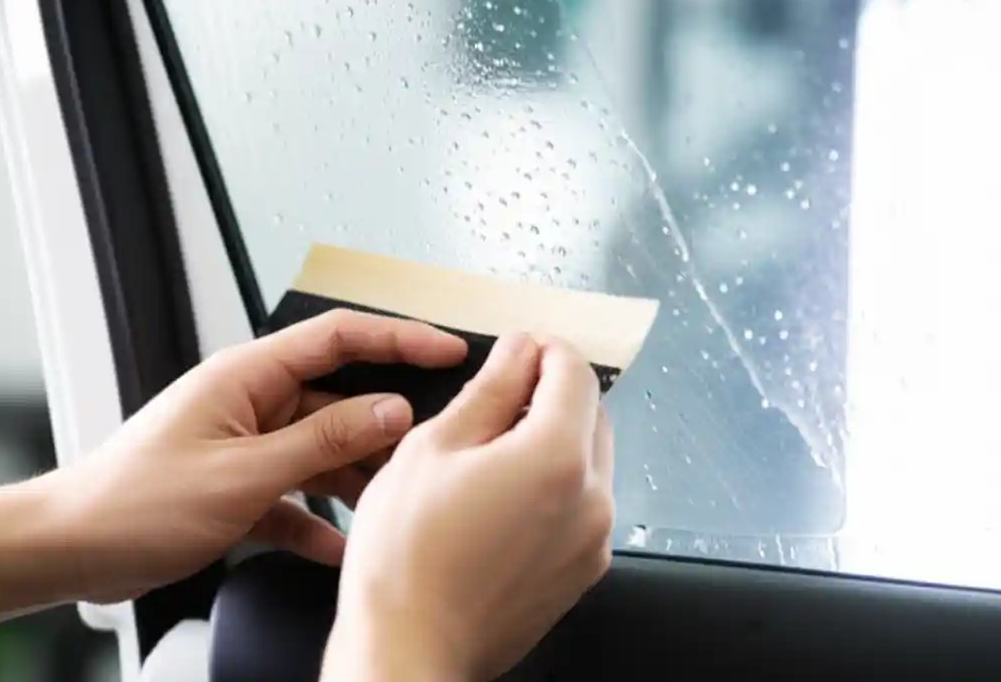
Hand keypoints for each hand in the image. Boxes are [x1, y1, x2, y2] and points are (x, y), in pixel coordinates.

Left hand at [38, 310, 466, 602]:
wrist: (71, 550)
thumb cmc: (131, 502)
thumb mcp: (242, 474)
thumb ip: (323, 442)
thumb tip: (389, 410)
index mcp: (247, 376)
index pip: (338, 337)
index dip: (399, 338)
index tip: (448, 350)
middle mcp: (251, 402)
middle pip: (340, 397)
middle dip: (386, 422)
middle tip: (429, 445)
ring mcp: (247, 445)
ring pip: (324, 449)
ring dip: (355, 476)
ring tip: (391, 501)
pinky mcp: (240, 487)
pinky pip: (297, 495)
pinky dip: (319, 520)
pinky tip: (340, 547)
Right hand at [324, 334, 614, 681]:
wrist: (409, 649)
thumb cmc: (407, 556)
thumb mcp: (433, 448)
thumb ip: (489, 390)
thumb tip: (518, 351)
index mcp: (557, 457)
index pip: (575, 372)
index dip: (543, 350)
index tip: (516, 351)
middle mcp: (592, 498)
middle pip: (592, 415)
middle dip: (552, 393)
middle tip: (498, 396)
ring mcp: (593, 541)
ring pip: (590, 461)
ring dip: (555, 439)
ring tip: (491, 453)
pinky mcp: (582, 572)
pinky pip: (582, 506)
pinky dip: (555, 486)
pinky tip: (501, 498)